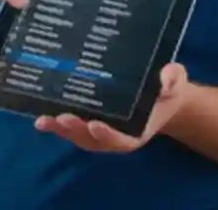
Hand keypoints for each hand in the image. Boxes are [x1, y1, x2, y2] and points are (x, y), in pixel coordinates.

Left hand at [34, 63, 189, 152]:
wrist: (160, 93)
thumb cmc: (168, 88)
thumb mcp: (177, 80)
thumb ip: (173, 80)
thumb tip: (165, 79)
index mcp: (138, 130)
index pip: (122, 139)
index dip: (107, 135)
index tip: (94, 125)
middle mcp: (116, 134)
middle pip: (93, 139)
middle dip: (76, 130)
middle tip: (62, 117)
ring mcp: (101, 129)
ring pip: (78, 135)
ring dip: (61, 129)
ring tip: (45, 119)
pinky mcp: (89, 120)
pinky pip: (72, 125)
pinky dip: (56, 124)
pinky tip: (40, 116)